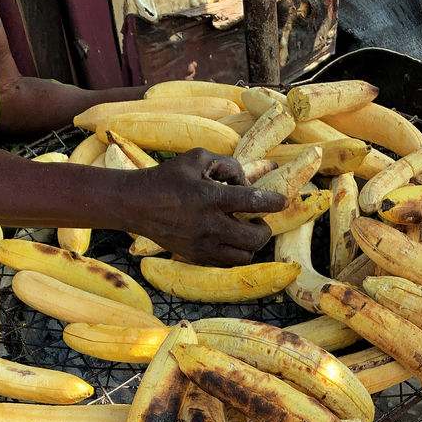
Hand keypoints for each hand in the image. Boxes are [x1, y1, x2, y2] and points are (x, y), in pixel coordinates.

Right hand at [135, 148, 286, 265]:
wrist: (138, 205)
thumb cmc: (168, 178)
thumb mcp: (197, 158)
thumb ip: (227, 164)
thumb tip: (245, 181)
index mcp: (210, 197)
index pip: (254, 202)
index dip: (274, 202)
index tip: (282, 201)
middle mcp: (209, 225)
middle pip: (255, 238)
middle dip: (265, 229)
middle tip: (259, 221)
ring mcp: (203, 245)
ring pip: (244, 256)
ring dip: (251, 245)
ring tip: (245, 233)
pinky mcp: (196, 257)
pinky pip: (227, 264)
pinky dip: (235, 254)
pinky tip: (231, 242)